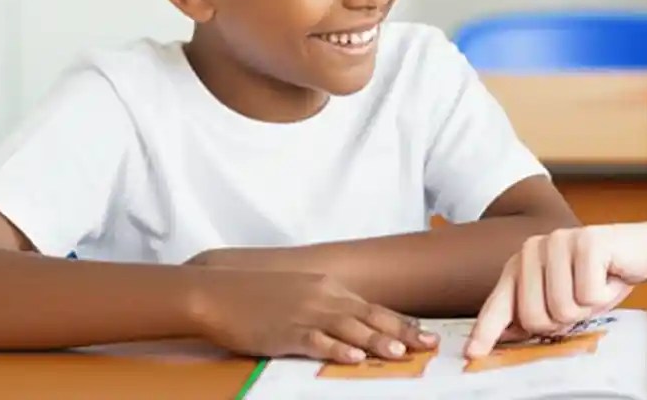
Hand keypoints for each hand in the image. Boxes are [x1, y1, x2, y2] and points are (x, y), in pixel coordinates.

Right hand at [189, 269, 438, 362]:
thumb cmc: (257, 296)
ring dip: (376, 341)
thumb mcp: (301, 293)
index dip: (401, 322)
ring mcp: (305, 314)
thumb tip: (354, 322)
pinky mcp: (285, 332)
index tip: (425, 333)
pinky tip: (354, 358)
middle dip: (402, 332)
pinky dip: (337, 350)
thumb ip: (327, 305)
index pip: (373, 307)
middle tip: (429, 345)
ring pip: (349, 328)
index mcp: (329, 288)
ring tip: (400, 353)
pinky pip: (316, 341)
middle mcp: (323, 298)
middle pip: (370, 316)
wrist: (218, 292)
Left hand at [465, 223, 646, 357]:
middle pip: (534, 316)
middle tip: (581, 300)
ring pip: (562, 308)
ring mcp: (557, 241)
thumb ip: (532, 312)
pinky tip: (608, 277)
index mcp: (520, 264)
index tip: (473, 353)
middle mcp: (532, 249)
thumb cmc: (597, 278)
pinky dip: (605, 294)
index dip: (486, 331)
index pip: (499, 304)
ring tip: (596, 286)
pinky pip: (588, 294)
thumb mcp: (561, 299)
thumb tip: (506, 335)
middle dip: (563, 320)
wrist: (637, 251)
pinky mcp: (585, 240)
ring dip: (587, 308)